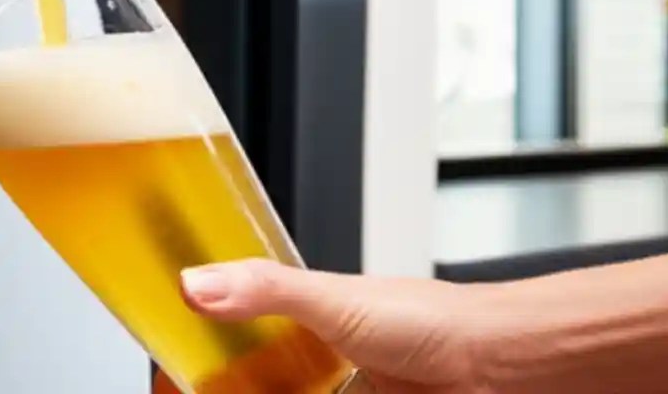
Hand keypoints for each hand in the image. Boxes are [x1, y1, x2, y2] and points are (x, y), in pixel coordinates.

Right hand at [180, 259, 490, 393]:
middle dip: (215, 386)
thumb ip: (263, 289)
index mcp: (292, 320)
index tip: (166, 370)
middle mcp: (307, 364)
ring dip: (247, 393)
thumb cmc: (433, 319)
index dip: (189, 355)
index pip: (222, 335)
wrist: (502, 366)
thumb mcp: (334, 297)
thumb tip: (195, 284)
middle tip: (187, 391)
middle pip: (242, 383)